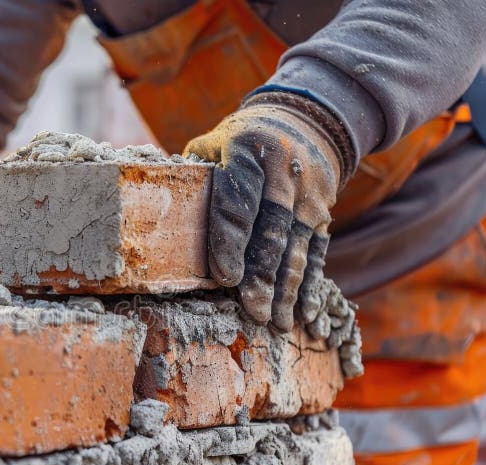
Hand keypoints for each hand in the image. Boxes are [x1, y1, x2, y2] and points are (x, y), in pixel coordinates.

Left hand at [185, 92, 351, 330]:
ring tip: (276, 323)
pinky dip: (310, 284)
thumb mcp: (214, 143)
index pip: (237, 200)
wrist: (306, 120)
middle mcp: (283, 171)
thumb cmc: (242, 141)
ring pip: (297, 247)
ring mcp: (309, 193)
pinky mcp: (324, 210)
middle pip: (272, 231)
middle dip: (263, 276)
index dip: (231, 241)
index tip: (225, 277)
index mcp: (247, 150)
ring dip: (287, 289)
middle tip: (254, 312)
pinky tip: (304, 313)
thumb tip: (161, 222)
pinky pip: (317, 251)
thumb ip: (194, 178)